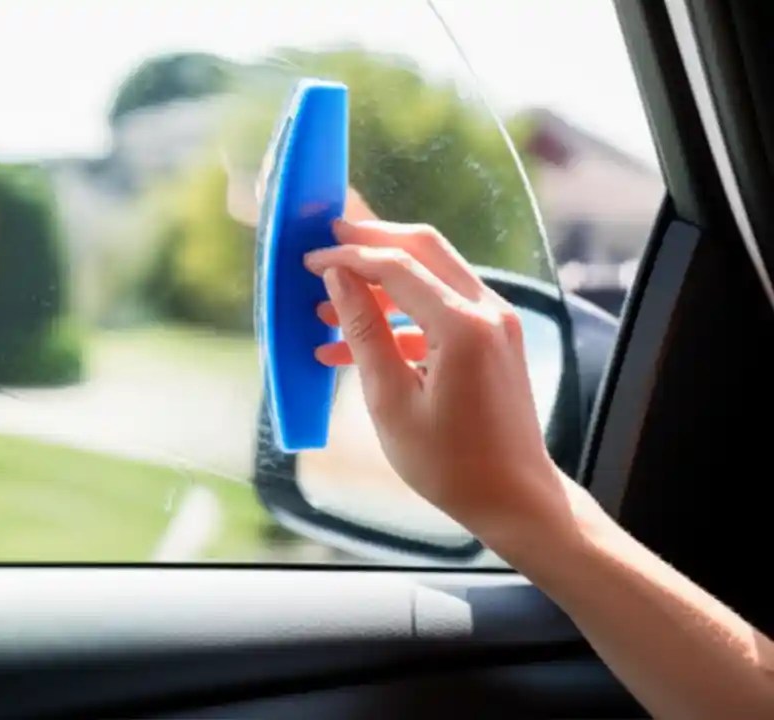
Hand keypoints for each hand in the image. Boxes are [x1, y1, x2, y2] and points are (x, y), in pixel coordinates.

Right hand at [303, 219, 576, 544]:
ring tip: (330, 308)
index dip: (348, 257)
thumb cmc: (449, 464)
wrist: (514, 498)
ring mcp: (497, 323)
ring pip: (432, 275)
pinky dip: (401, 317)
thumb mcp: (390, 401)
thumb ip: (363, 332)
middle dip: (372, 242)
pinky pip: (442, 309)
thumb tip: (338, 280)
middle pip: (423, 249)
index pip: (396, 266)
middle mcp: (487, 311)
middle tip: (327, 243)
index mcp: (462, 326)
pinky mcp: (495, 340)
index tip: (309, 260)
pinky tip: (359, 345)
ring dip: (382, 284)